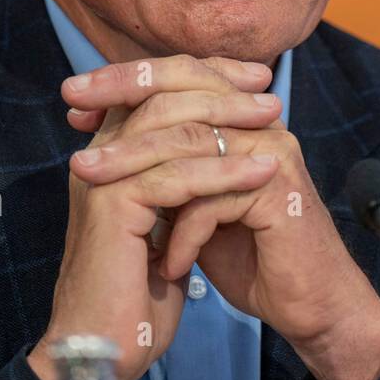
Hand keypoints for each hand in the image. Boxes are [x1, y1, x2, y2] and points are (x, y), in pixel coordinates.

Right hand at [27, 56, 280, 379]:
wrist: (104, 346)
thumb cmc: (135, 293)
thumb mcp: (164, 224)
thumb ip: (180, 183)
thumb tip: (222, 149)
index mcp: (109, 155)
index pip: (154, 89)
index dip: (206, 74)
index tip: (256, 78)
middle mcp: (99, 157)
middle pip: (158, 92)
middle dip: (219, 85)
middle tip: (269, 89)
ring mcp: (102, 178)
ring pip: (169, 125)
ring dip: (229, 118)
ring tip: (276, 120)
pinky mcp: (113, 207)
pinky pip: (177, 175)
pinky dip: (225, 172)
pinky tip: (264, 171)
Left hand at [68, 67, 379, 379]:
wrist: (308, 304)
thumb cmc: (251, 254)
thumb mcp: (195, 199)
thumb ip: (167, 164)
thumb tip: (106, 133)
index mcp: (243, 117)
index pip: (182, 75)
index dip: (127, 77)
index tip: (73, 94)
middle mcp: (261, 123)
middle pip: (185, 90)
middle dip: (121, 95)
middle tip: (72, 112)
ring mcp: (272, 152)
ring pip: (190, 142)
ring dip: (132, 165)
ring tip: (85, 181)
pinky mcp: (277, 189)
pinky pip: (211, 200)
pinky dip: (182, 236)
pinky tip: (166, 265)